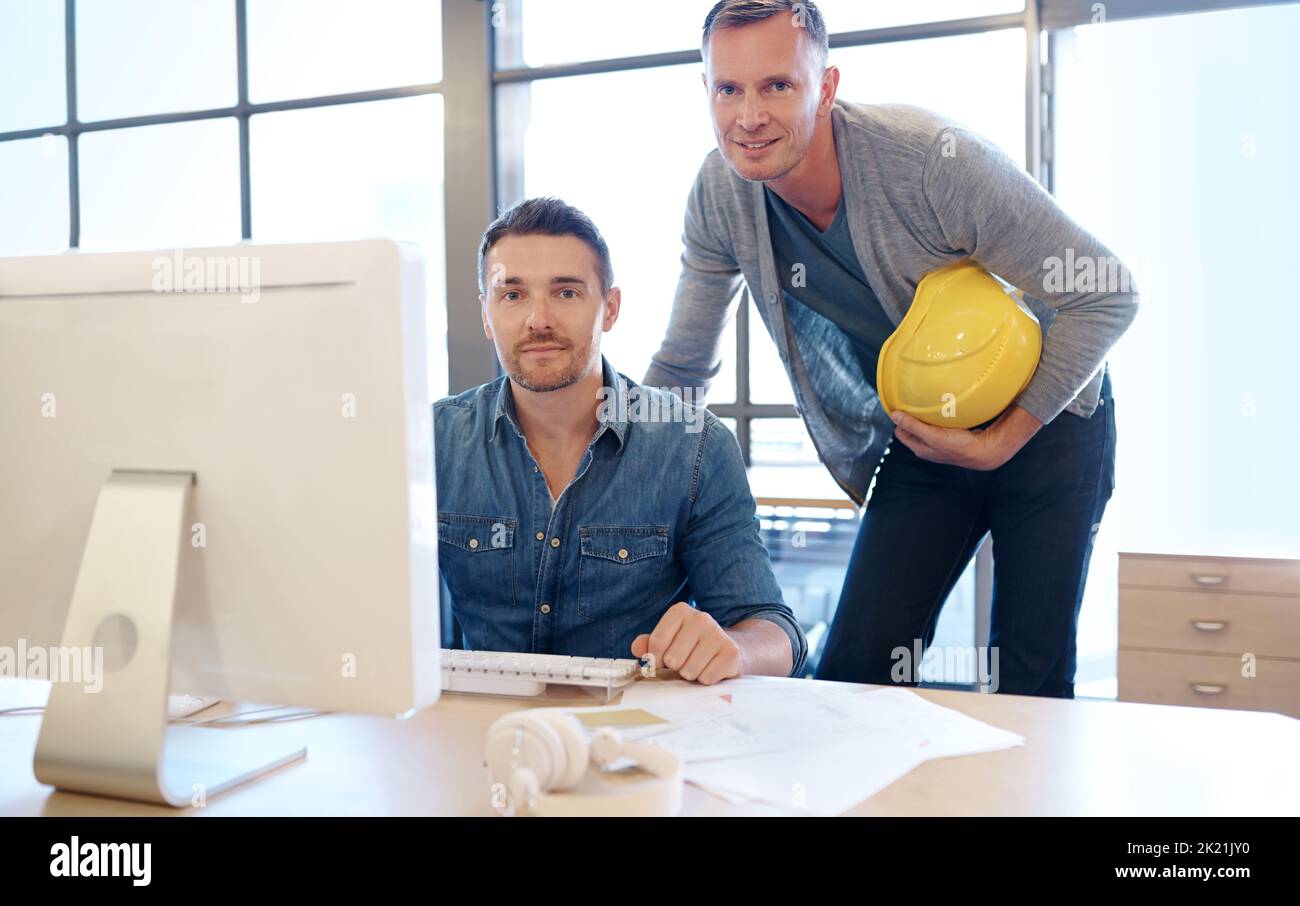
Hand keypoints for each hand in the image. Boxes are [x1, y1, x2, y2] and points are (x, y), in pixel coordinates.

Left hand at [631, 602, 741, 684]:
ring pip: (689, 671)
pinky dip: (706, 680)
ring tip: (698, 664)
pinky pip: (706, 679)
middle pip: (672, 658)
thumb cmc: (691, 646)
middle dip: (675, 667)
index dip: (655, 659)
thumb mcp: (668, 640)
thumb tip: (637, 648)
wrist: (727, 649)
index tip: (661, 661)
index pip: (656, 642)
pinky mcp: (731, 653)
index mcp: (680, 611)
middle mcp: (701, 618)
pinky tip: (711, 668)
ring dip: (691, 675)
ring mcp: (718, 634)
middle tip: (685, 661)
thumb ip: (648, 644)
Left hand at [889, 405, 1041, 470]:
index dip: (900, 418)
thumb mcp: (932, 436)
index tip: (900, 404)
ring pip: (926, 425)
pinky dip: (938, 416)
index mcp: (920, 448)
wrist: (984, 451)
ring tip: (927, 402)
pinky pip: (939, 423)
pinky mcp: (950, 437)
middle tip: (914, 400)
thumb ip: (913, 426)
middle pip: (912, 427)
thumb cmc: (958, 446)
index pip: (901, 430)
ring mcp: (939, 442)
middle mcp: (928, 447)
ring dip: (925, 415)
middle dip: (911, 416)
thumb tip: (894, 415)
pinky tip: (943, 408)